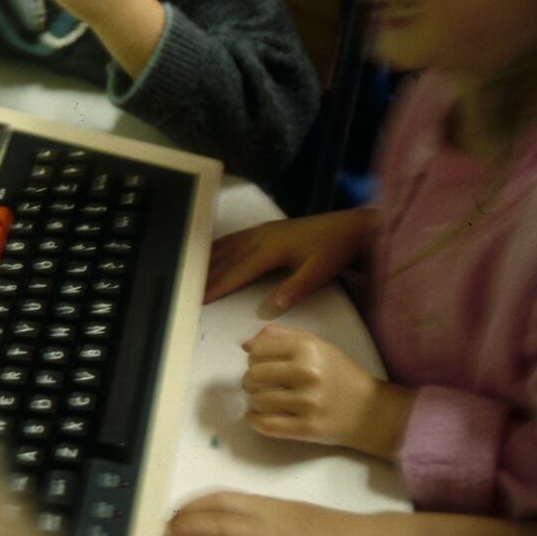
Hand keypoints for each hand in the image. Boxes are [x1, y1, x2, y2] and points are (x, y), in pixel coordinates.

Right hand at [166, 492, 387, 535]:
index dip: (184, 528)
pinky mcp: (282, 505)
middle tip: (164, 528)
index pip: (212, 524)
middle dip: (184, 511)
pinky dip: (216, 503)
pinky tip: (216, 519)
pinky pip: (237, 496)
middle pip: (213, 501)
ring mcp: (273, 505)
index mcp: (263, 534)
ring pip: (225, 495)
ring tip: (182, 521)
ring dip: (198, 504)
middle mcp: (263, 512)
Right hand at [205, 209, 374, 313]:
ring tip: (189, 272)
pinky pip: (234, 239)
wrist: (351, 226)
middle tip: (185, 289)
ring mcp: (262, 231)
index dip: (217, 285)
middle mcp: (261, 238)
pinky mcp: (266, 230)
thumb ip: (293, 290)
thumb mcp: (319, 272)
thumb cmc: (336, 249)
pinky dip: (218, 247)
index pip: (237, 270)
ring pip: (227, 247)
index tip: (199, 297)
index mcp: (271, 249)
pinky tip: (212, 252)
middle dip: (204, 274)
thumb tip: (268, 309)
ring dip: (207, 260)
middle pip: (225, 258)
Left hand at [241, 324, 413, 458]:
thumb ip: (280, 336)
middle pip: (253, 375)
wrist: (372, 411)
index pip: (257, 351)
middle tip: (258, 385)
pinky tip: (258, 416)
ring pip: (258, 401)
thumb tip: (245, 345)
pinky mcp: (308, 427)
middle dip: (250, 381)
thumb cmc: (339, 374)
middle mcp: (308, 372)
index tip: (261, 365)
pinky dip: (255, 421)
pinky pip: (265, 425)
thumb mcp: (316, 344)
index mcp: (308, 348)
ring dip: (255, 402)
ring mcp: (308, 402)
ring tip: (265, 400)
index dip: (253, 359)